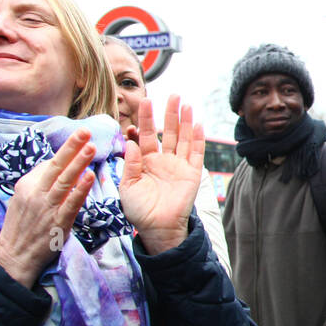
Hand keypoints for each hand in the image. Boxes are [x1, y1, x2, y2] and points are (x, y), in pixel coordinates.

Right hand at [0, 129, 96, 286]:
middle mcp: (36, 193)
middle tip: (85, 131)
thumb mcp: (22, 199)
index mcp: (27, 185)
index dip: (66, 151)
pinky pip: (71, 202)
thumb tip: (53, 166)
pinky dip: (80, 189)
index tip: (80, 136)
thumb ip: (38, 183)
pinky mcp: (58, 221)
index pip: (49, 164)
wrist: (15, 256)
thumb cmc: (21, 226)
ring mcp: (47, 207)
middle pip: (55, 165)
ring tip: (91, 147)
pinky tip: (89, 176)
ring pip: (64, 180)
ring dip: (78, 163)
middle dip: (71, 146)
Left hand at [120, 95, 204, 254]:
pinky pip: (196, 153)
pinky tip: (197, 124)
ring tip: (186, 104)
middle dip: (169, 114)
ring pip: (183, 138)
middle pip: (167, 131)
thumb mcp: (127, 187)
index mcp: (145, 161)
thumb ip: (130, 164)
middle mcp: (163, 160)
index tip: (145, 101)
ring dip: (185, 121)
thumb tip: (131, 143)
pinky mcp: (192, 174)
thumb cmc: (139, 210)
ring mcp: (178, 166)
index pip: (145, 134)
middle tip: (172, 96)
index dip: (145, 118)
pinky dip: (197, 139)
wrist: (158, 229)